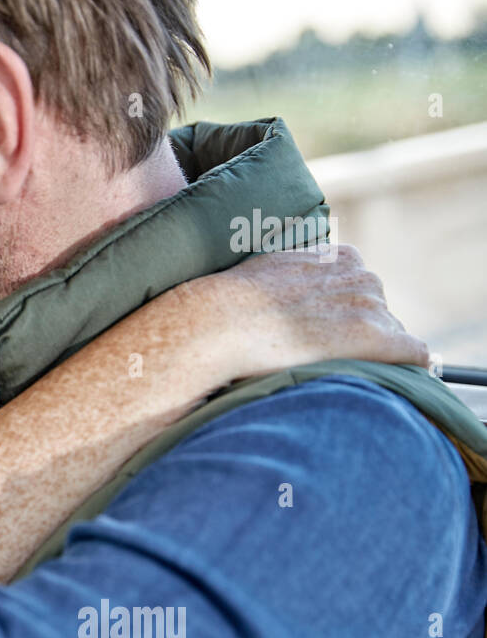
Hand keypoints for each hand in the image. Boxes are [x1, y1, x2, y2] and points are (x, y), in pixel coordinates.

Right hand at [180, 244, 428, 383]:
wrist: (223, 321)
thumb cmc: (233, 302)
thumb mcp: (269, 271)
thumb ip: (295, 277)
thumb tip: (289, 296)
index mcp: (341, 258)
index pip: (362, 290)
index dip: (344, 316)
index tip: (324, 334)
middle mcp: (363, 277)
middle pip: (379, 313)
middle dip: (359, 333)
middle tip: (324, 356)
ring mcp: (371, 307)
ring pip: (391, 335)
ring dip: (371, 353)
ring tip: (334, 368)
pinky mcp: (377, 338)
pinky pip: (414, 353)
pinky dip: (409, 366)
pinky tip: (397, 379)